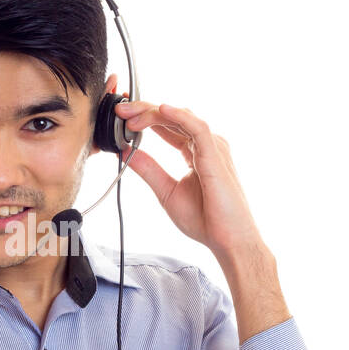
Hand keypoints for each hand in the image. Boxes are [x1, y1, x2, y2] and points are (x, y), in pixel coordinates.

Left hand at [114, 101, 261, 254]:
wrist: (228, 239)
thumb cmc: (205, 220)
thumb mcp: (166, 191)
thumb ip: (148, 170)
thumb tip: (126, 152)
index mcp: (194, 153)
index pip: (168, 126)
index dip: (145, 118)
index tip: (122, 117)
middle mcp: (205, 146)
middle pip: (173, 117)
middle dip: (145, 110)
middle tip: (121, 110)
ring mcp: (212, 148)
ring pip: (182, 117)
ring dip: (155, 112)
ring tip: (131, 114)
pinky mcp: (215, 155)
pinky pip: (197, 128)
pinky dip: (179, 116)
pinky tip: (161, 110)